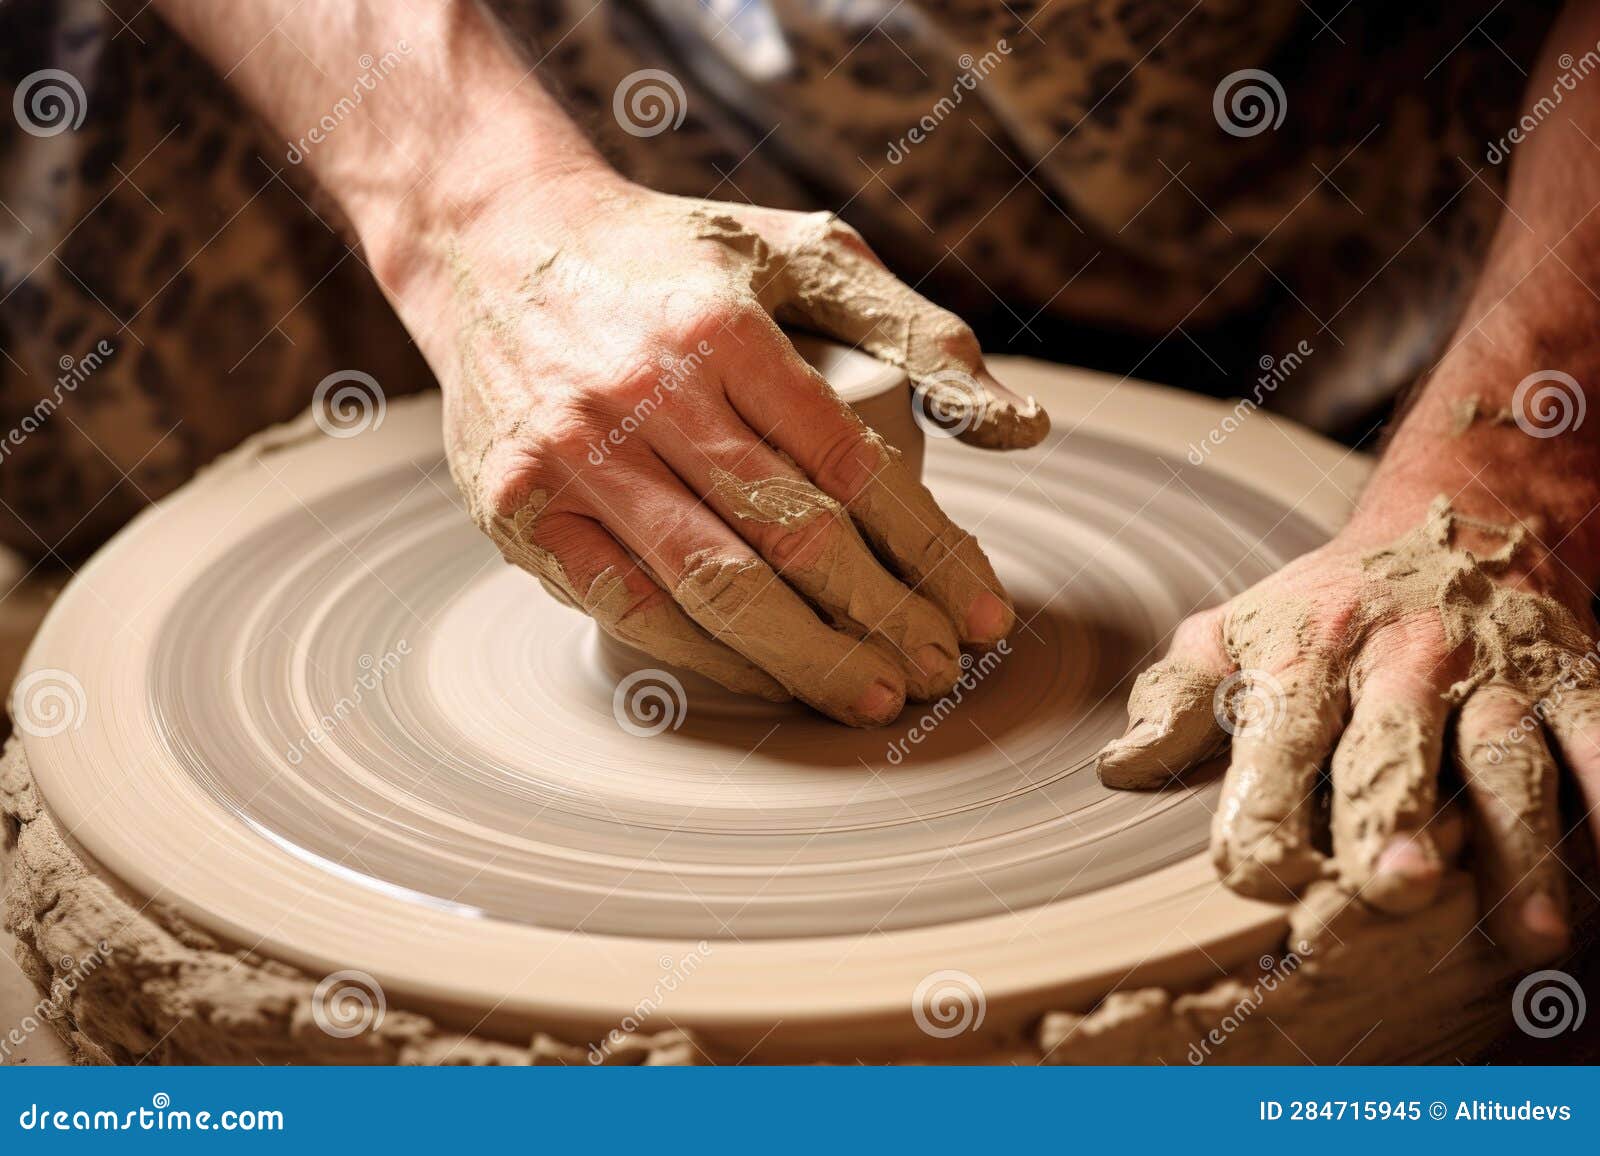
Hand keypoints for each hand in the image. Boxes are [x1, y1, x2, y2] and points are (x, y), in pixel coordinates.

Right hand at [389, 178, 1047, 725]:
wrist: (491, 242)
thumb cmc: (669, 258)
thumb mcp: (796, 251)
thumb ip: (913, 330)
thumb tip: (1021, 429)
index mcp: (724, 329)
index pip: (854, 464)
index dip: (930, 548)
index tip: (980, 610)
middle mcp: (645, 394)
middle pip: (792, 538)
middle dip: (883, 619)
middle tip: (941, 670)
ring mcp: (574, 456)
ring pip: (714, 586)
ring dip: (807, 659)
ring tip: (876, 697)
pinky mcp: (518, 506)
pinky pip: (628, 607)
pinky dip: (706, 656)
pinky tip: (769, 682)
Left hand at [1096, 494, 1599, 964]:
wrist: (1450, 521)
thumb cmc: (1319, 608)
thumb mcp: (1231, 633)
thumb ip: (1176, 701)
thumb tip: (1118, 772)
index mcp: (1305, 654)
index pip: (1276, 739)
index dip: (1263, 809)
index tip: (1252, 873)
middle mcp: (1401, 662)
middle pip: (1394, 745)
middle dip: (1391, 813)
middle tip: (1393, 887)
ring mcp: (1494, 674)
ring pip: (1508, 760)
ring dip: (1518, 844)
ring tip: (1525, 933)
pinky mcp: (1573, 683)